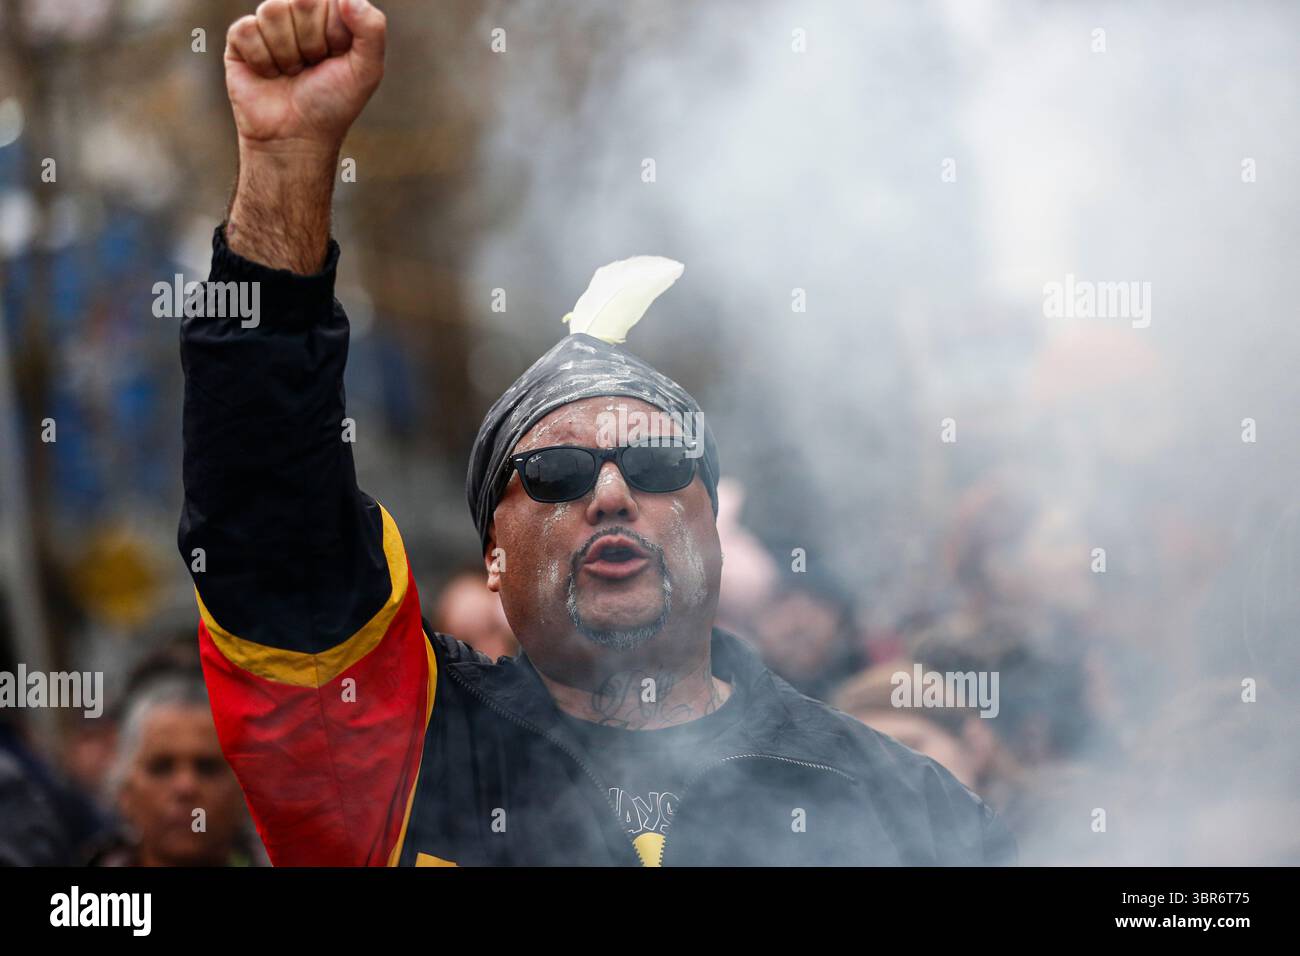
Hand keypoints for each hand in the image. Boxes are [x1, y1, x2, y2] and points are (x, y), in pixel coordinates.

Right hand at [224, 0, 385, 154]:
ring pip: (272, 10)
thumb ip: (372, 28)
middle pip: (300, 0)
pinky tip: (270, 75)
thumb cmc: (333, 104)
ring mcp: (268, 24)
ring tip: (292, 72)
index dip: (335, 32)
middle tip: (313, 65)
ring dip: (287, 53)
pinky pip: (247, 29)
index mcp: (331, 16)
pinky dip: (263, 60)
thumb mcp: (367, 70)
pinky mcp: (240, 39)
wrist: (296, 137)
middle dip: (311, 42)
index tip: (337, 56)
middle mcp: (299, 14)